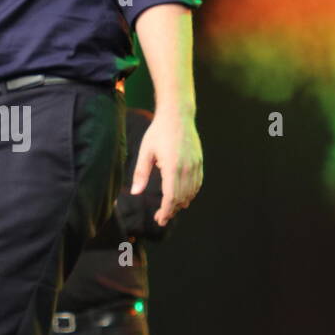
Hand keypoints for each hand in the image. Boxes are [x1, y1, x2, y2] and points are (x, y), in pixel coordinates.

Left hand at [130, 108, 202, 225]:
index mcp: (171, 167)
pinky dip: (190, 193)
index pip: (170, 197)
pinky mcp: (199, 162)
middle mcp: (186, 168)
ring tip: (170, 208)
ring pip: (191, 193)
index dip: (166, 211)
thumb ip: (141, 173)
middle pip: (181, 198)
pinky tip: (182, 196)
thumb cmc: (158, 132)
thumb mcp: (145, 152)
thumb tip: (135, 192)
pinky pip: (197, 184)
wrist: (177, 115)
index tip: (160, 219)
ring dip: (181, 203)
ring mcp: (195, 165)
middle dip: (171, 210)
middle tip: (161, 217)